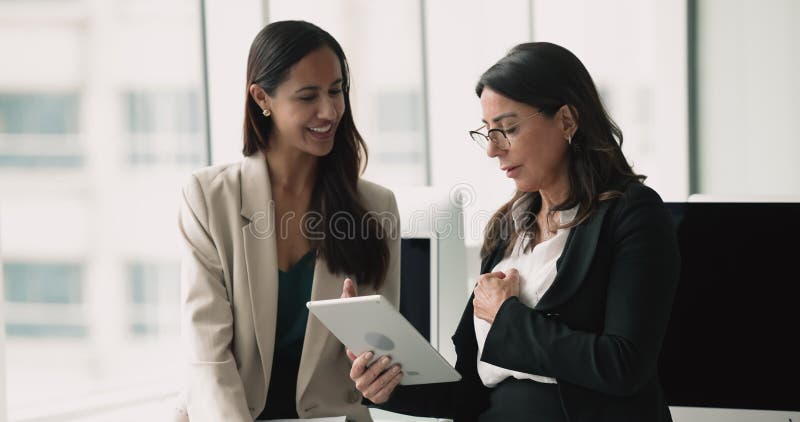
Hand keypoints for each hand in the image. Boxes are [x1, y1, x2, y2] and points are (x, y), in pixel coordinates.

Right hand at [341, 279, 401, 402]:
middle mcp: (357, 377)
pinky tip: (400, 374)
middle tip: (388, 357)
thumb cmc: (372, 345)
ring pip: (375, 384)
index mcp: (354, 362)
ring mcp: (367, 388)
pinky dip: (392, 383)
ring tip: (397, 365)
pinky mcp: (377, 396)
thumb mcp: (365, 325)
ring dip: (387, 375)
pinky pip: (384, 392)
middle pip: (364, 376)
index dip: (359, 359)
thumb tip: (347, 282)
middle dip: (377, 367)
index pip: (353, 362)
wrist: (384, 372)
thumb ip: (352, 304)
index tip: (369, 352)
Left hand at [473, 269, 519, 323]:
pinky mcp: (478, 311)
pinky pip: (483, 307)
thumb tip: (511, 272)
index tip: (505, 280)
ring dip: (490, 297)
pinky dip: (488, 307)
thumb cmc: (507, 296)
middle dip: (494, 287)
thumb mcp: (513, 279)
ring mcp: (476, 302)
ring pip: (484, 297)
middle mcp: (477, 290)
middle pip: (487, 286)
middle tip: (503, 291)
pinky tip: (495, 307)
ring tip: (499, 300)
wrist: (505, 313)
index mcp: (483, 280)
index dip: (501, 277)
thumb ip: (511, 272)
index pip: (492, 275)